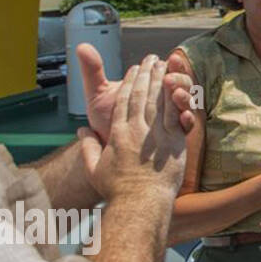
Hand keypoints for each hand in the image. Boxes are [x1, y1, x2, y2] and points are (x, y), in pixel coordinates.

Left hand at [79, 45, 196, 141]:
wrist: (104, 145)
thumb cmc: (104, 119)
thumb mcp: (98, 93)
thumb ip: (93, 70)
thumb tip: (82, 47)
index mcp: (152, 87)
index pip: (168, 70)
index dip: (169, 63)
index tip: (161, 59)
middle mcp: (165, 100)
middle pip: (184, 84)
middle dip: (180, 77)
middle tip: (168, 76)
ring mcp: (171, 117)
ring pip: (188, 103)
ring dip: (185, 96)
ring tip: (176, 93)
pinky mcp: (173, 136)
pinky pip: (187, 126)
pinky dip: (188, 120)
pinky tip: (184, 116)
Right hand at [89, 55, 187, 200]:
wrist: (139, 204)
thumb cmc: (117, 190)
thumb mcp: (94, 169)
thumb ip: (88, 147)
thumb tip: (81, 131)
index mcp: (116, 133)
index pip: (123, 101)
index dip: (128, 82)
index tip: (133, 69)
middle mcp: (135, 130)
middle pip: (141, 95)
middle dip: (146, 73)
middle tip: (152, 58)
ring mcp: (155, 135)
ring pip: (158, 100)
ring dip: (162, 79)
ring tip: (166, 63)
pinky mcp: (173, 142)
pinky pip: (175, 114)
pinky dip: (176, 97)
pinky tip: (179, 85)